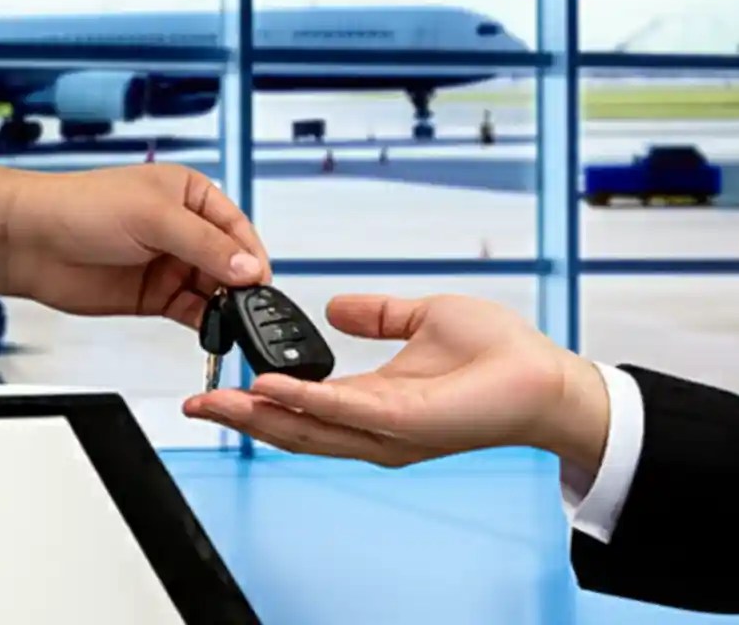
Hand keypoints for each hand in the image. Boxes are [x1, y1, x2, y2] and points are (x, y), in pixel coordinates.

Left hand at [0, 160, 269, 328]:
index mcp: (191, 195)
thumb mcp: (154, 218)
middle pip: (230, 263)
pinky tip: (213, 331)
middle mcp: (185, 229)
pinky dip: (206, 324)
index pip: (237, 228)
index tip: (261, 281)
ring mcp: (170, 264)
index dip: (252, 255)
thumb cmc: (80, 207)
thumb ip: (206, 246)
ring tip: (233, 322)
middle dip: (241, 285)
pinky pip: (193, 312)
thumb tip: (249, 268)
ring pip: (214, 290)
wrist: (29, 242)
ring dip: (226, 307)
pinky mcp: (155, 296)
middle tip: (251, 308)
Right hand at [183, 294, 610, 470]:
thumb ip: (376, 316)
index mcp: (371, 403)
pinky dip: (302, 402)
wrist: (543, 376)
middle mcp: (372, 426)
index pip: (302, 408)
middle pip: (292, 428)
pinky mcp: (406, 423)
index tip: (219, 388)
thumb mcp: (420, 318)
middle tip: (195, 404)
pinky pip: (344, 413)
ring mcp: (387, 430)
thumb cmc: (497, 356)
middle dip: (239, 419)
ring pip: (307, 429)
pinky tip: (269, 390)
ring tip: (216, 401)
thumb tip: (337, 308)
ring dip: (257, 416)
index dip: (257, 402)